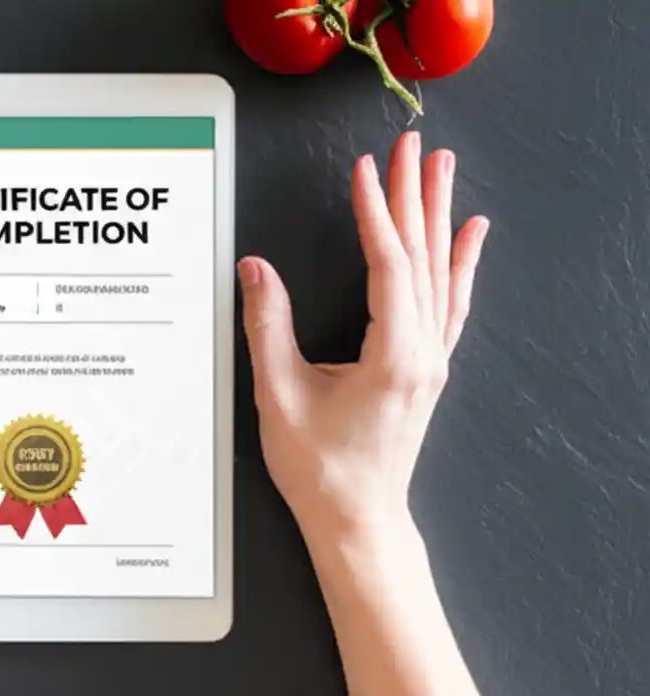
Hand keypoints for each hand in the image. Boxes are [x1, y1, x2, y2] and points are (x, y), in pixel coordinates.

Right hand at [239, 132, 488, 540]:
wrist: (356, 518)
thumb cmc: (320, 469)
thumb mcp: (280, 396)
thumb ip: (267, 328)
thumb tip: (255, 270)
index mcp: (392, 356)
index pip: (388, 265)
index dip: (375, 213)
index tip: (365, 170)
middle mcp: (422, 353)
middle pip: (422, 257)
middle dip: (415, 195)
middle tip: (411, 145)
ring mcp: (431, 360)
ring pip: (439, 273)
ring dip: (439, 216)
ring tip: (441, 169)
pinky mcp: (426, 367)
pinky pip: (451, 302)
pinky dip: (461, 262)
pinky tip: (470, 235)